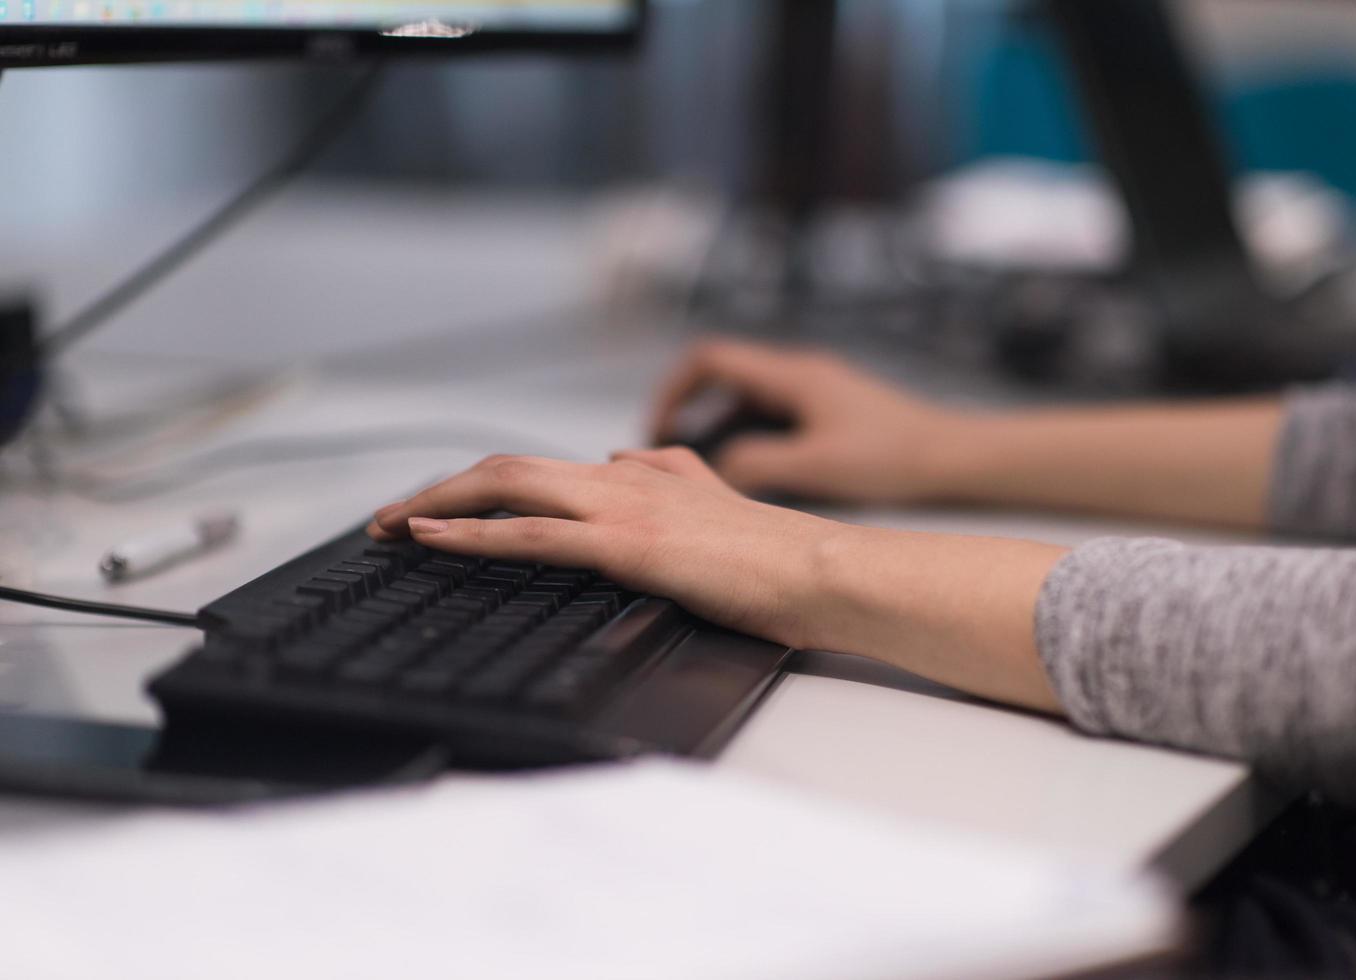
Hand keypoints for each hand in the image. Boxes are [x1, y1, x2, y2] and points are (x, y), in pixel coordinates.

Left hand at [368, 447, 1066, 712]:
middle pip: (506, 468)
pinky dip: (470, 532)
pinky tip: (429, 539)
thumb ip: (667, 474)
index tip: (436, 507)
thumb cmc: (775, 554)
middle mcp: (620, 478)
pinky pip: (530, 533)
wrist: (820, 569)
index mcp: (639, 474)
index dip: (478, 484)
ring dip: (436, 503)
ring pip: (507, 487)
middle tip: (385, 519)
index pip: (538, 468)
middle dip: (437, 489)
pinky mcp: (627, 544)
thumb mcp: (714, 498)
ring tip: (386, 525)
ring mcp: (621, 506)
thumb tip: (620, 456)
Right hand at [650, 338, 969, 503]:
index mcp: (791, 376)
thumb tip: (712, 472)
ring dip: (718, 427)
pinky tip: (750, 475)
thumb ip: (756, 466)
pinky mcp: (829, 413)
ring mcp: (815, 392)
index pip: (709, 360)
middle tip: (667, 451)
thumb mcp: (815, 466)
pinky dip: (748, 438)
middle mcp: (800, 375)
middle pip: (722, 377)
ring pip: (747, 400)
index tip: (657, 429)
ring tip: (701, 468)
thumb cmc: (896, 456)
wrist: (954, 457)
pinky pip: (771, 416)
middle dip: (688, 411)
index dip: (672, 391)